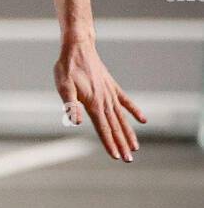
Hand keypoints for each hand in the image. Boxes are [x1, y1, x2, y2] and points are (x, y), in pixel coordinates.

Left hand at [55, 39, 145, 160]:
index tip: (117, 157)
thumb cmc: (67, 68)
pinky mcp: (112, 87)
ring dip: (128, 133)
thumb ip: (70, 105)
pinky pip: (125, 102)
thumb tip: (75, 122)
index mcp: (93, 104)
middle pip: (115, 127)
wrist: (78, 47)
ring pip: (121, 118)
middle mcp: (105, 101)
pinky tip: (142, 120)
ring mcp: (110, 94)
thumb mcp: (63, 86)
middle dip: (121, 145)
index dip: (110, 144)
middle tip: (129, 160)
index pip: (103, 129)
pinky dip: (134, 111)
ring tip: (136, 148)